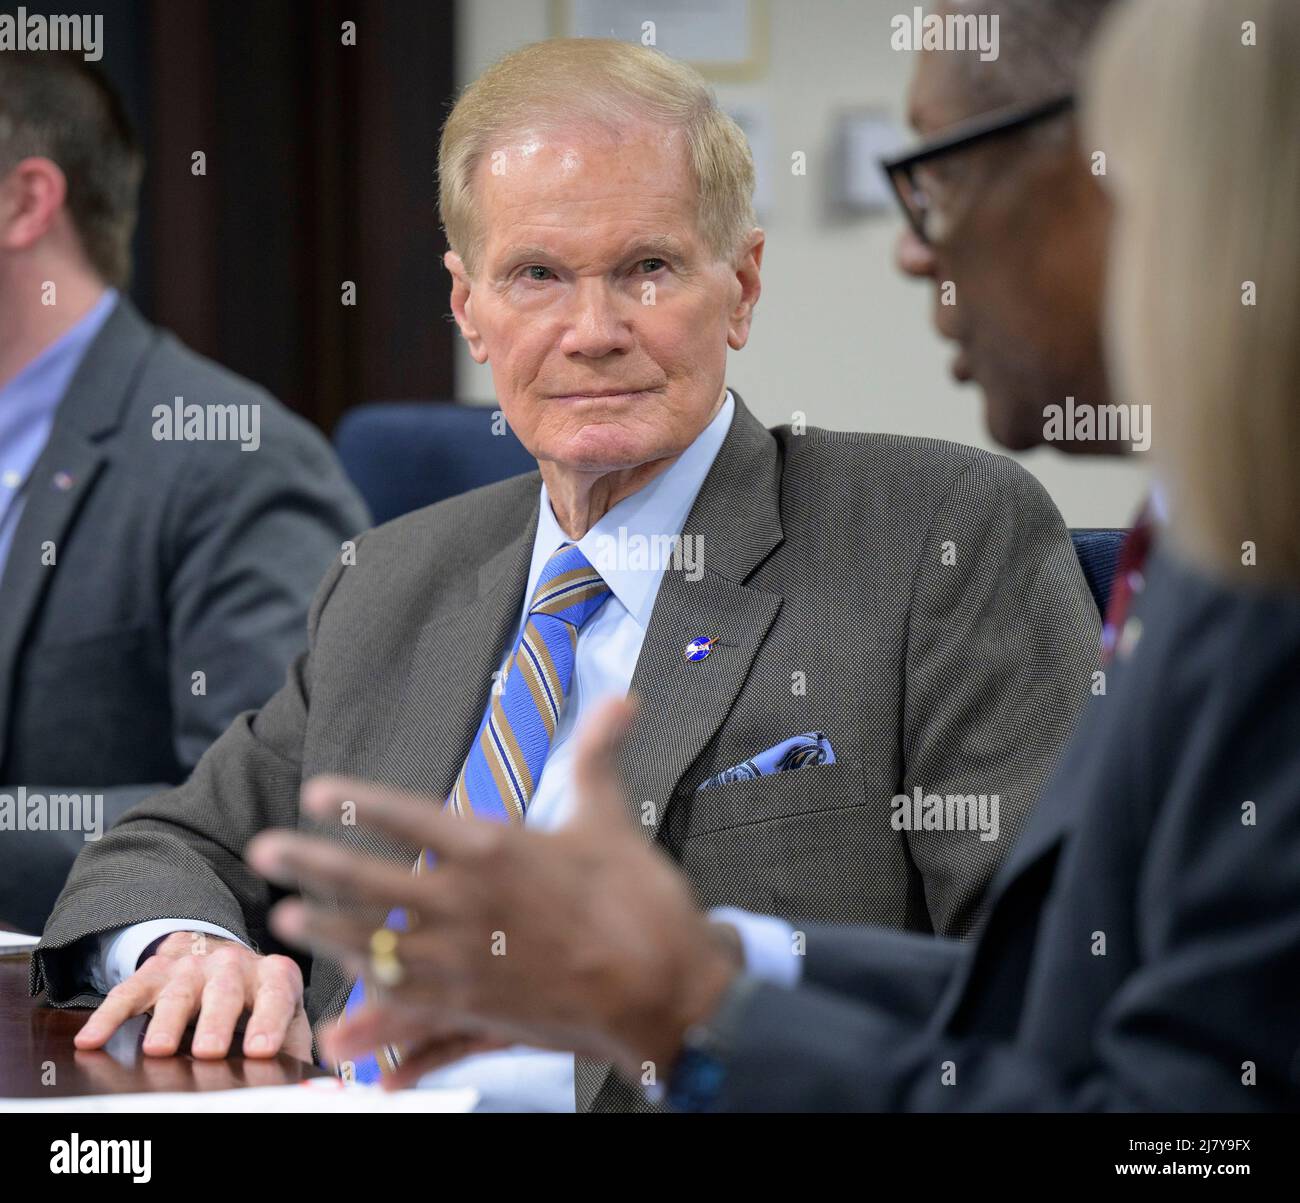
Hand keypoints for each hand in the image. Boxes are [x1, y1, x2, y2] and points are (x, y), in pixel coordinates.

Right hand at [74, 930, 310, 1061]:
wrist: (214, 950)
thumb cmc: (255, 995)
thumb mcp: (283, 1008)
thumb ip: (293, 1036)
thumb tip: (303, 1075)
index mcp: (272, 975)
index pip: (275, 995)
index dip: (269, 1021)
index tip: (262, 1050)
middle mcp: (232, 965)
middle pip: (225, 991)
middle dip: (216, 1021)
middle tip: (209, 1050)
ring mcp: (190, 968)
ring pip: (177, 993)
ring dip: (166, 1021)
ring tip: (158, 1049)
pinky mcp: (152, 973)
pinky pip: (126, 993)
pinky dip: (108, 1017)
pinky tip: (92, 1040)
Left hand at [247, 696, 740, 1084]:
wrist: (665, 987)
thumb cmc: (639, 898)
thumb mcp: (609, 817)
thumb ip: (599, 754)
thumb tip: (622, 698)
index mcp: (495, 847)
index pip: (406, 817)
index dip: (355, 803)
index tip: (317, 792)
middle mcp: (465, 902)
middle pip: (368, 880)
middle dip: (312, 862)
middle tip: (268, 851)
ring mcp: (463, 958)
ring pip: (373, 944)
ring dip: (325, 930)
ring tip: (285, 917)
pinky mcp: (473, 1007)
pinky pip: (405, 1002)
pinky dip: (370, 998)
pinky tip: (343, 992)